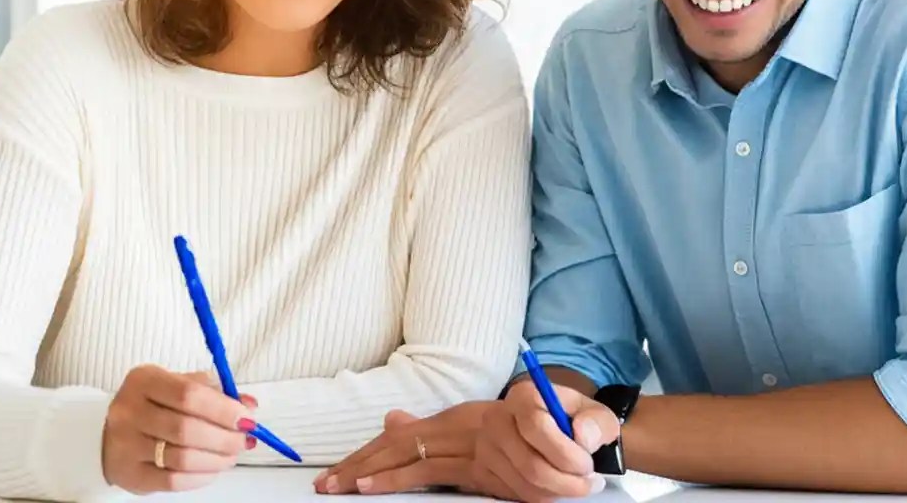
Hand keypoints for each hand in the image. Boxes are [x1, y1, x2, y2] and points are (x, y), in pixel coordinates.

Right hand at [101, 365, 258, 493]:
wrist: (106, 433)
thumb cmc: (151, 406)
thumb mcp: (176, 385)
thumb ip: (213, 392)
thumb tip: (249, 405)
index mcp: (144, 380)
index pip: (189, 394)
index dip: (223, 409)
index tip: (246, 418)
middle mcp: (129, 411)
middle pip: (187, 428)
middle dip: (225, 437)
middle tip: (244, 440)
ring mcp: (126, 445)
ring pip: (182, 458)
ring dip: (216, 459)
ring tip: (231, 455)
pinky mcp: (130, 474)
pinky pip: (173, 481)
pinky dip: (201, 477)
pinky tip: (212, 469)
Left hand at [317, 402, 522, 497]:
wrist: (581, 436)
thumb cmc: (532, 427)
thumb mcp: (478, 424)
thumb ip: (428, 426)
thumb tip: (391, 420)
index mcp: (459, 420)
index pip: (403, 436)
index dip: (369, 453)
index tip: (337, 469)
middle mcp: (463, 431)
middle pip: (402, 447)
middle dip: (361, 466)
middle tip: (326, 483)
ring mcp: (476, 454)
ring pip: (417, 463)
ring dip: (378, 476)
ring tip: (345, 487)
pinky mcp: (489, 474)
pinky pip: (440, 476)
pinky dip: (404, 480)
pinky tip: (378, 487)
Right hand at [475, 381, 617, 501]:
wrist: (531, 425)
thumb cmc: (565, 417)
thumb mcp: (589, 410)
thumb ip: (596, 420)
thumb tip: (585, 438)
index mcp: (523, 397)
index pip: (536, 427)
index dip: (566, 453)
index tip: (588, 464)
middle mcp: (498, 421)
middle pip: (531, 465)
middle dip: (567, 481)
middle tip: (589, 481)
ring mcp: (487, 448)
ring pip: (526, 484)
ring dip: (558, 491)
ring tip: (577, 484)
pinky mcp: (485, 472)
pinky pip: (518, 494)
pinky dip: (544, 496)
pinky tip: (557, 486)